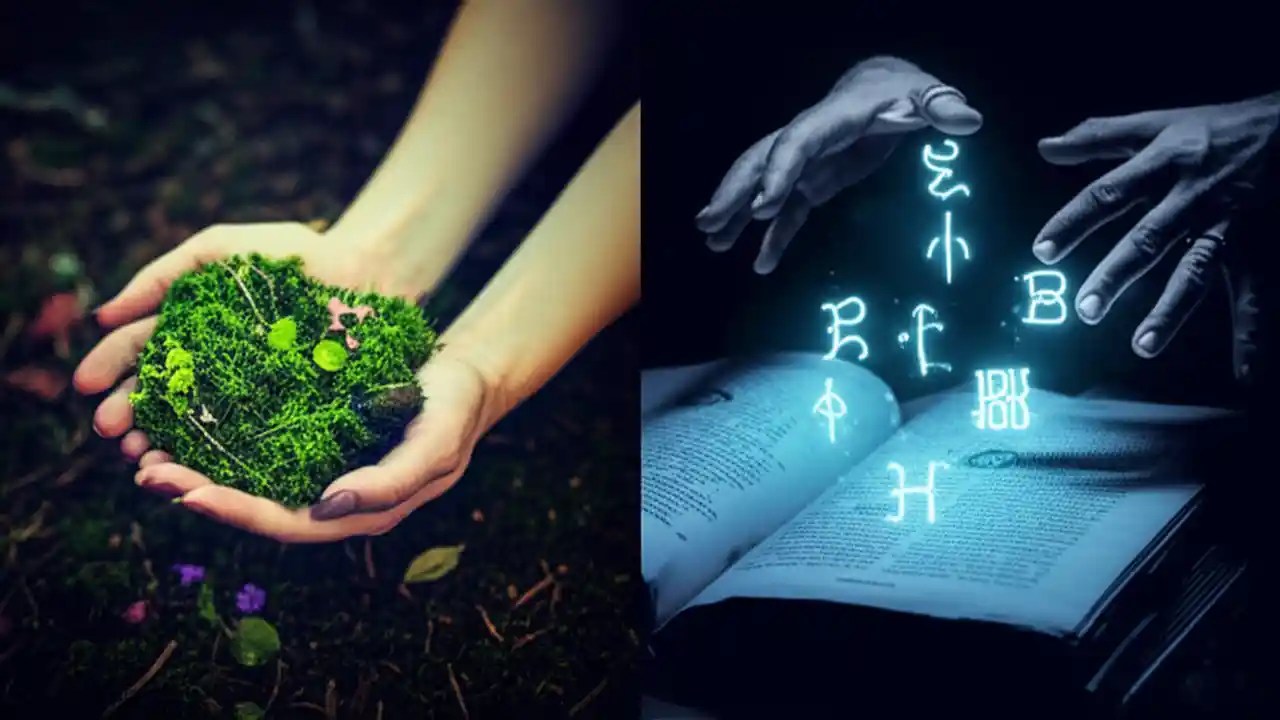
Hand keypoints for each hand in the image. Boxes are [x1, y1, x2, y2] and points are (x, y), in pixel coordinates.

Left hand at [132, 353, 496, 542]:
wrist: (468, 380)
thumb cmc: (455, 409)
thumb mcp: (436, 443)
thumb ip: (391, 481)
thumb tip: (329, 505)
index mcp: (361, 509)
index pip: (289, 522)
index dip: (237, 511)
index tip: (188, 493)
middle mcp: (333, 501)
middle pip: (257, 509)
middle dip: (200, 493)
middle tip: (148, 471)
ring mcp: (321, 474)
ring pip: (251, 484)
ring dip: (200, 474)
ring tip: (151, 454)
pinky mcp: (314, 445)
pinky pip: (260, 455)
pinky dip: (221, 446)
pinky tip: (189, 427)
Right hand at [695, 56, 982, 273]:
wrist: (887, 88)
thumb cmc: (906, 91)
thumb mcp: (927, 96)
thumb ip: (942, 107)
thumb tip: (967, 120)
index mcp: (831, 120)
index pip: (796, 144)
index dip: (777, 174)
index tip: (761, 207)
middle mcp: (808, 140)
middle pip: (761, 163)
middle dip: (734, 192)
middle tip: (709, 223)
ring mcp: (807, 163)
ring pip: (763, 186)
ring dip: (737, 214)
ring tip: (713, 242)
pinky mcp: (815, 182)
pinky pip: (789, 211)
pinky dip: (774, 236)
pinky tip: (761, 264)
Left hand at [1033, 91, 1278, 378]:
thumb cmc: (1216, 127)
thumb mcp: (1158, 122)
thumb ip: (1099, 135)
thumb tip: (1044, 147)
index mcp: (1162, 163)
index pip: (1107, 194)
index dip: (1073, 221)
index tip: (1042, 252)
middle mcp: (1192, 195)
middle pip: (1148, 238)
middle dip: (1115, 274)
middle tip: (1085, 310)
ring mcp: (1228, 222)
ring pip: (1195, 269)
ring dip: (1170, 310)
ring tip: (1142, 346)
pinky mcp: (1259, 243)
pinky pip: (1254, 291)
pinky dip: (1250, 331)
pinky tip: (1244, 372)